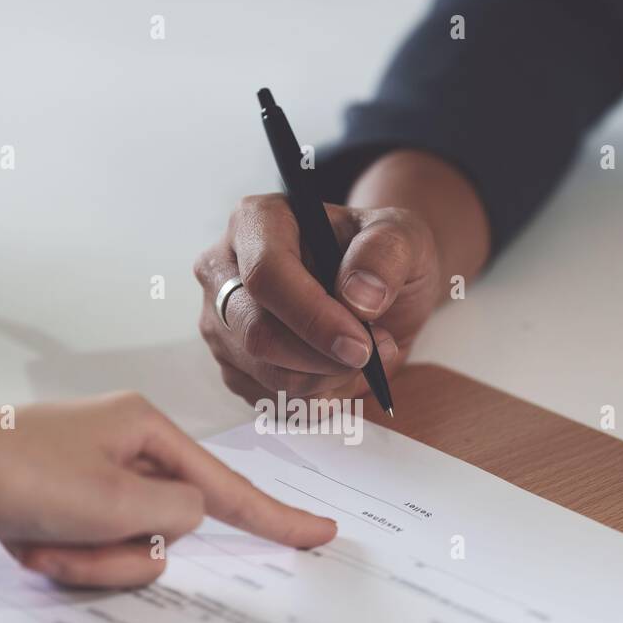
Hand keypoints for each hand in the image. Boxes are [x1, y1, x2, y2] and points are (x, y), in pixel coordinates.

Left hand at [0, 393, 335, 587]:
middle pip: (165, 528)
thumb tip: (186, 520)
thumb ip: (178, 515)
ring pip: (124, 547)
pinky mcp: (55, 500)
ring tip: (40, 542)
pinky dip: (59, 557)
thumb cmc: (15, 476)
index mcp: (146, 429)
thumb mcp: (116, 502)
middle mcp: (122, 447)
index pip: (227, 487)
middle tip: (72, 543)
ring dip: (85, 559)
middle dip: (120, 552)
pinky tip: (24, 542)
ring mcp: (87, 475)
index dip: (277, 517)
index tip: (322, 534)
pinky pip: (86, 548)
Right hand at [194, 194, 442, 403]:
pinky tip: (337, 371)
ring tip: (360, 356)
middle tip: (370, 354)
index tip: (359, 344)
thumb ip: (385, 253)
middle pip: (257, 333)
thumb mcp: (402, 237)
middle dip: (321, 358)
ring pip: (266, 373)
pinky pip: (270, 400)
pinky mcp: (232, 364)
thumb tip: (358, 297)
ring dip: (325, 379)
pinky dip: (315, 398)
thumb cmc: (379, 256)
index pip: (266, 275)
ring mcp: (221, 321)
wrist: (373, 288)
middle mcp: (224, 270)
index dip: (313, 317)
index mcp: (256, 222)